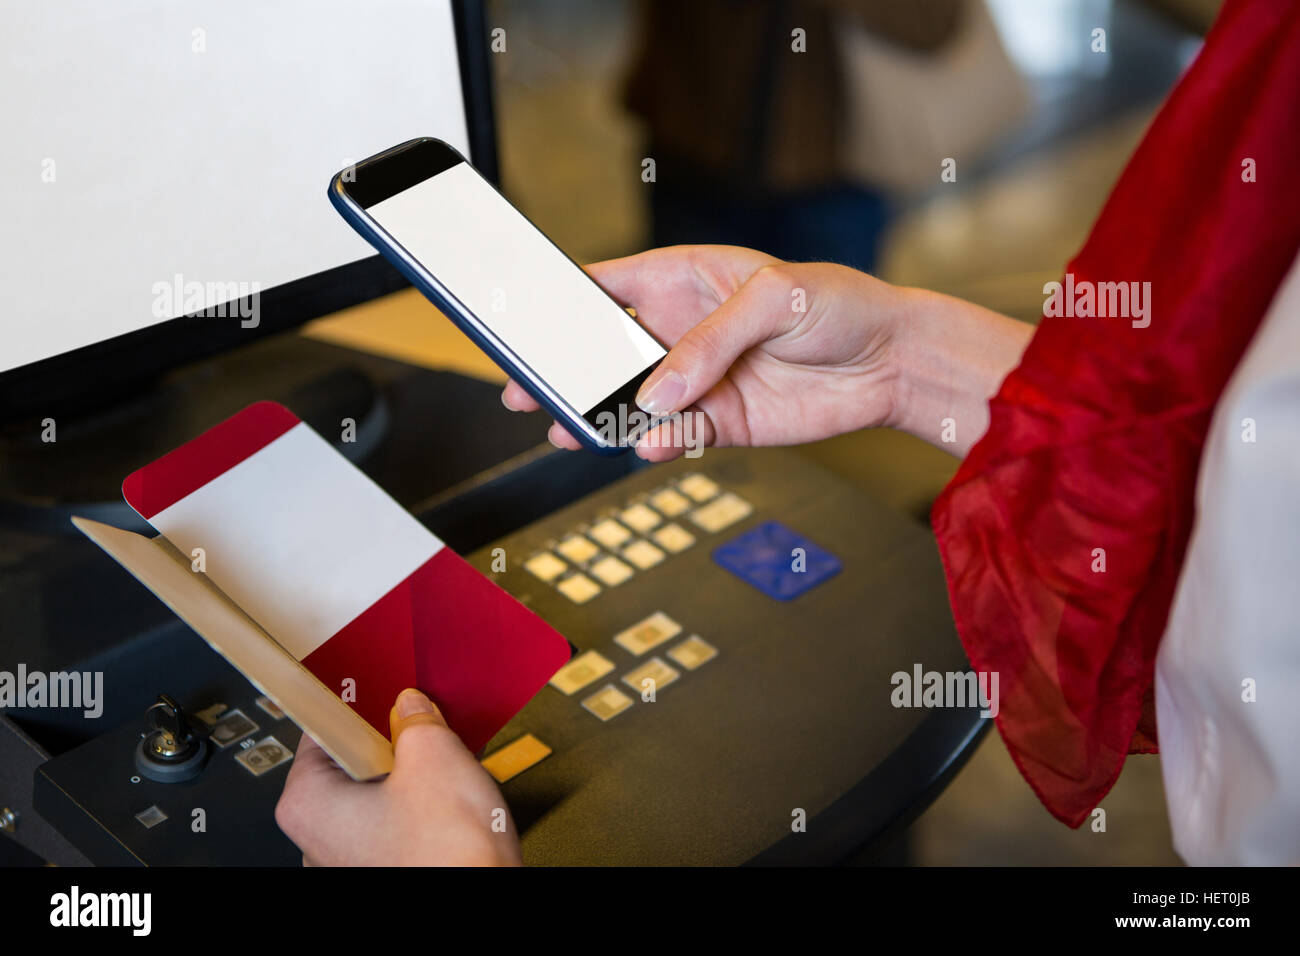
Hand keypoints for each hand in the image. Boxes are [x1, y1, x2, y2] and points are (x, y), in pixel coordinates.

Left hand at [275, 689, 521, 865]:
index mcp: (307, 805)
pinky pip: (395, 824)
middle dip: (391, 743)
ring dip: (410, 778)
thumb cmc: (448, 855)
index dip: (357, 703)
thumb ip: (416, 719)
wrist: (483, 904)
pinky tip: (450, 799)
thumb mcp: (435, 754)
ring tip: (443, 768)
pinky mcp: (385, 869)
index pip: (320, 730)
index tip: (373, 687)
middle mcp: (317, 841)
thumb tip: (411, 708)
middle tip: (421, 729)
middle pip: (351, 763)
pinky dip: (420, 808)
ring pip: (377, 796)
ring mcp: (351, 861)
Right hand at [502, 245, 909, 460]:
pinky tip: (646, 443)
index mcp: (683, 279)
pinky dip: (653, 444)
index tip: (527, 322)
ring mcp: (696, 381)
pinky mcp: (718, 423)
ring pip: (631, 402)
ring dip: (601, 416)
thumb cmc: (838, 304)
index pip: (606, 286)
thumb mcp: (773, 298)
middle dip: (568, 372)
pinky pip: (671, 438)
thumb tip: (658, 388)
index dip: (563, 302)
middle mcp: (680, 332)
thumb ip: (709, 342)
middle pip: (605, 353)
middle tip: (529, 390)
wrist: (890, 363)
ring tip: (571, 429)